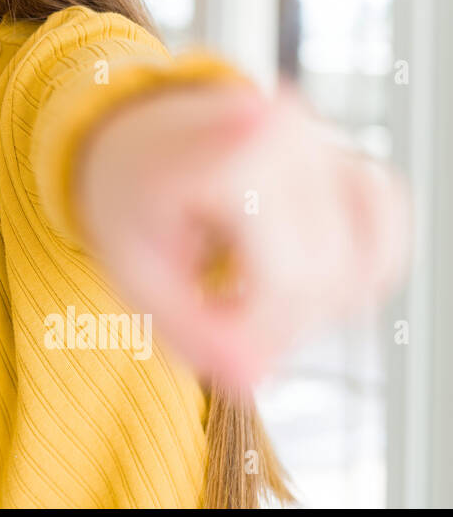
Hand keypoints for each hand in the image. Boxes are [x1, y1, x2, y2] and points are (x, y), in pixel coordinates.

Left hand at [75, 80, 410, 388]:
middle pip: (329, 275)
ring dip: (323, 303)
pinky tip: (303, 278)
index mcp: (229, 151)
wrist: (134, 137)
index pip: (287, 278)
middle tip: (222, 320)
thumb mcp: (134, 271)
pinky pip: (385, 224)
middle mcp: (291, 134)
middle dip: (281, 324)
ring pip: (367, 259)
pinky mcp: (346, 153)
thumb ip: (187, 329)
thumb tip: (252, 382)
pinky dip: (360, 268)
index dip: (257, 330)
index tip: (212, 337)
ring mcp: (324, 140)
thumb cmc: (131, 200)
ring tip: (252, 296)